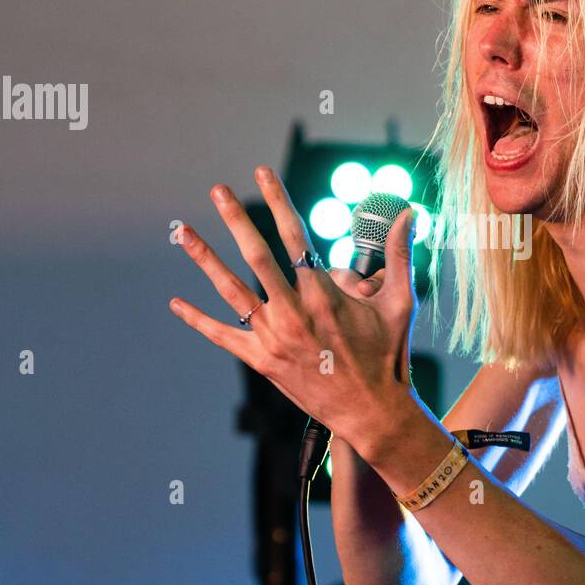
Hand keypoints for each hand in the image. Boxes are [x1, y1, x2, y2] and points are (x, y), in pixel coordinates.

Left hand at [169, 166, 418, 447]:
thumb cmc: (387, 355)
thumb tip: (409, 213)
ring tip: (184, 231)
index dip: (278, 200)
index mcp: (324, 294)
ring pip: (231, 290)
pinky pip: (223, 335)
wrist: (370, 411)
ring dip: (205, 258)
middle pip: (256, 255)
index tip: (262, 173)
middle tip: (217, 190)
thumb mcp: (400, 302)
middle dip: (235, 219)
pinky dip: (198, 319)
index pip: (295, 235)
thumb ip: (400, 255)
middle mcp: (293, 312)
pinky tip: (175, 303)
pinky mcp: (262, 360)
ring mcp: (273, 337)